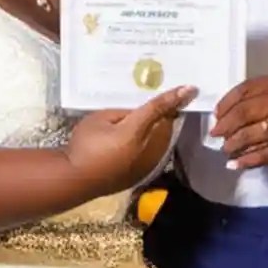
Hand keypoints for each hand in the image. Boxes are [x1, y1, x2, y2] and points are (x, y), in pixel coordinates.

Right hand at [65, 86, 197, 195]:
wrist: (76, 179)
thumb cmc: (84, 145)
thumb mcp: (100, 119)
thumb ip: (124, 112)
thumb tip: (140, 111)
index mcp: (135, 132)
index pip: (158, 109)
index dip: (174, 98)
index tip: (191, 88)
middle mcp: (147, 149)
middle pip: (167, 124)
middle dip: (170, 111)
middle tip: (170, 98)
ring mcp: (148, 163)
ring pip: (165, 139)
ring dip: (165, 126)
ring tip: (161, 114)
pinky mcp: (145, 172)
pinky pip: (158, 151)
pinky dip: (158, 140)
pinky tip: (148, 135)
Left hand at [211, 73, 267, 169]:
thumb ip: (263, 94)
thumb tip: (231, 109)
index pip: (243, 90)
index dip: (225, 104)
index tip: (216, 115)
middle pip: (243, 112)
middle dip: (225, 126)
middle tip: (216, 135)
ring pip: (251, 134)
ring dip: (234, 144)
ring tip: (226, 150)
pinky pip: (265, 154)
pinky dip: (248, 160)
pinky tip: (236, 165)